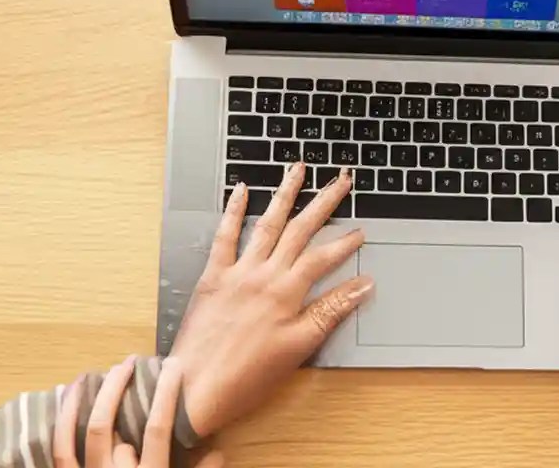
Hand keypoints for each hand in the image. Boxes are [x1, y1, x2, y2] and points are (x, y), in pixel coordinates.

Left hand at [53, 356, 222, 467]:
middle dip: (120, 388)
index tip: (174, 367)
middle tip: (133, 361)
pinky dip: (63, 419)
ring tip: (103, 370)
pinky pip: (60, 449)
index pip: (155, 430)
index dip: (165, 395)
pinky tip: (68, 394)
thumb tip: (219, 453)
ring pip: (82, 433)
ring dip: (91, 397)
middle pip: (109, 427)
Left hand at [170, 163, 370, 436]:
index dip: (344, 243)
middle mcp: (263, 275)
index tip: (361, 231)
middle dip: (323, 203)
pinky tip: (242, 190)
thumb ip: (330, 312)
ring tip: (297, 169)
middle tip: (341, 180)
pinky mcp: (212, 277)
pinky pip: (224, 236)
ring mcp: (236, 272)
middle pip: (299, 230)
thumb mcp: (299, 348)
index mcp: (286, 293)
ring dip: (284, 194)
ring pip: (266, 224)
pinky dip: (233, 211)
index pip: (323, 258)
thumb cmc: (248, 376)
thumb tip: (362, 287)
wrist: (196, 388)